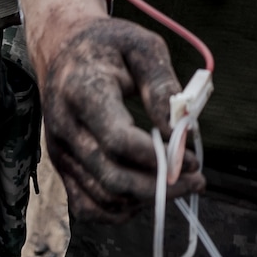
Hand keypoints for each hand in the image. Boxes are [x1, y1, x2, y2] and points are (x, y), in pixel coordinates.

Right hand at [42, 16, 205, 217]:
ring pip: (101, 198)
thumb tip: (181, 128)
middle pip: (112, 177)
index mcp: (82, 92)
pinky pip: (86, 206)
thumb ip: (162, 84)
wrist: (62, 47)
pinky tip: (146, 196)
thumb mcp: (142, 45)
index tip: (193, 159)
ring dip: (144, 201)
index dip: (158, 157)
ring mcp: (60, 151)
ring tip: (178, 186)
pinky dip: (119, 211)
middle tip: (196, 181)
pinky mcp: (60, 166)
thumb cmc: (108, 44)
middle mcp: (65, 127)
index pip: (118, 140)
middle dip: (159, 186)